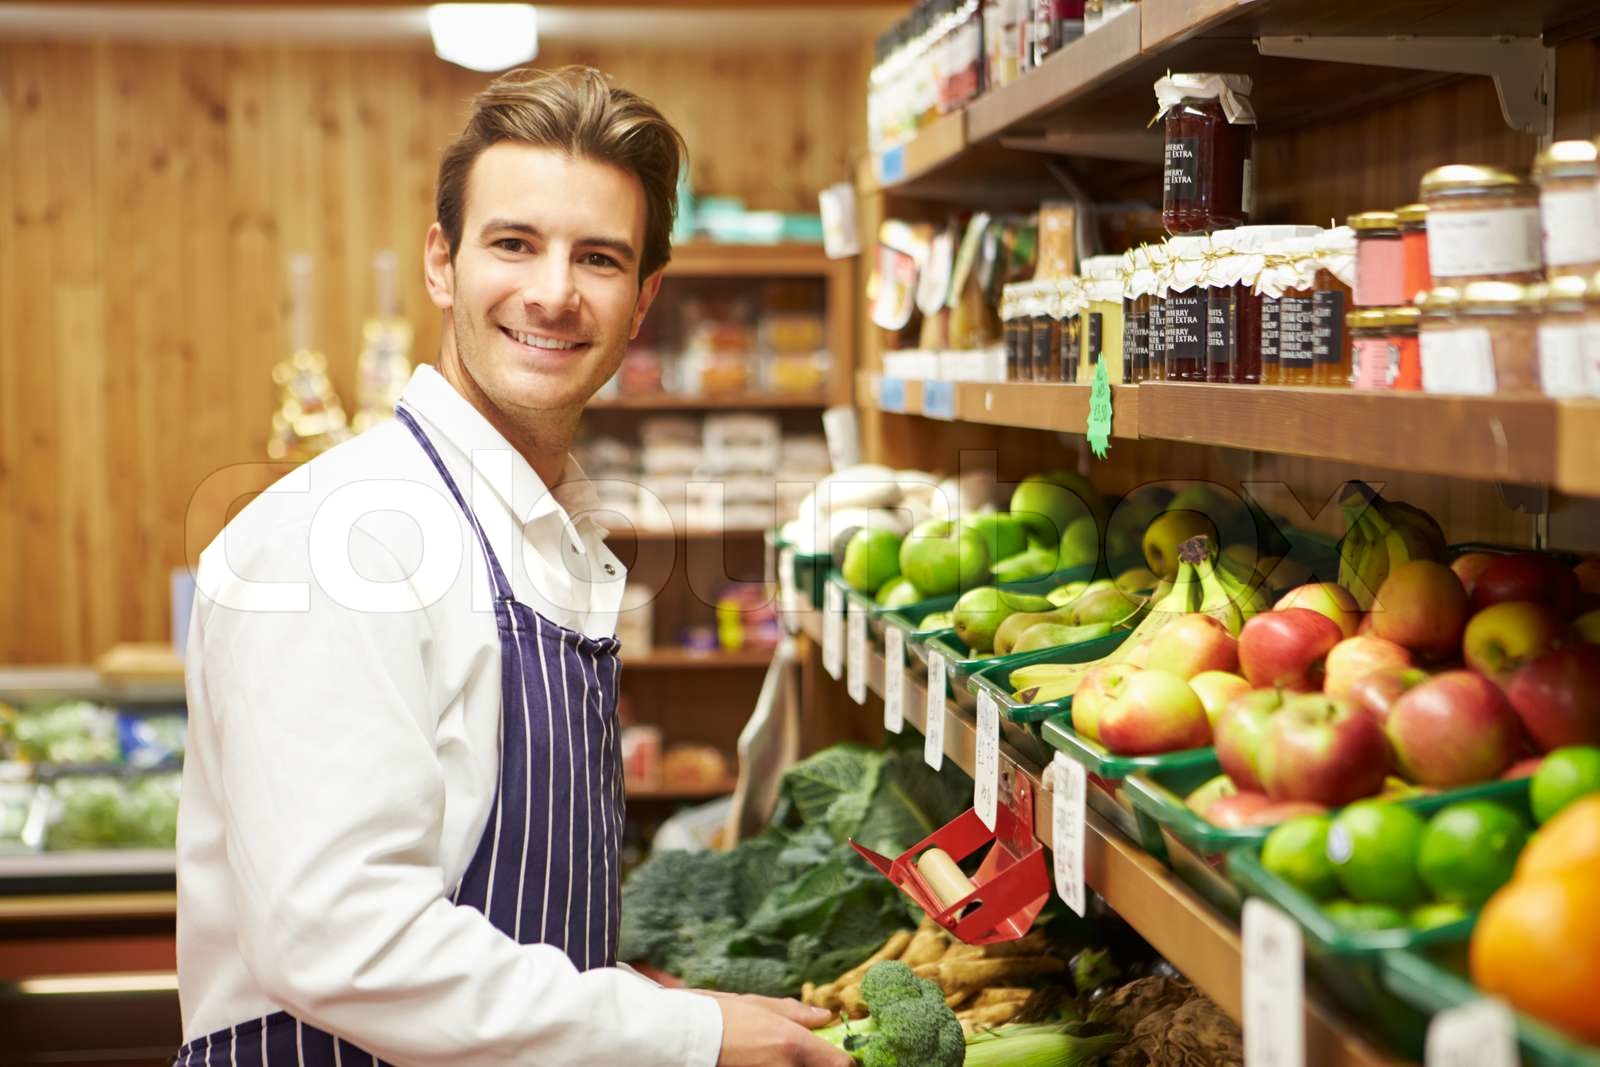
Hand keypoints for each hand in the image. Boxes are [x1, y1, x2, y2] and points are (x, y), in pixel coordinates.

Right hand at [712, 993, 853, 1066]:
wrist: (684, 1038)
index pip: (841, 1065)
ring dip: (799, 1066)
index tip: (839, 1055)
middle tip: (804, 1053)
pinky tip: (765, 1059)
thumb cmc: (720, 1017)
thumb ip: (797, 1013)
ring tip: (777, 1053)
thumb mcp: (760, 1005)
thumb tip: (825, 1016)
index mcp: (794, 1045)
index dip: (844, 1060)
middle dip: (820, 1064)